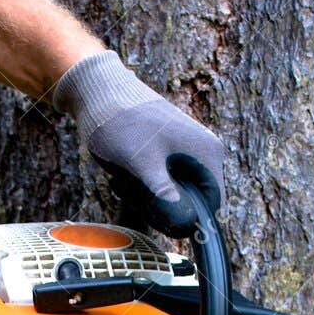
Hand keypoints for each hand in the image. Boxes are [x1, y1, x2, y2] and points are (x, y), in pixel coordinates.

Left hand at [53, 50, 224, 235]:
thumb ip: (164, 194)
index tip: (160, 218)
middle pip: (194, 202)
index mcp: (207, 154)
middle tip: (135, 196)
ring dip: (150, 197)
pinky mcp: (170, 151)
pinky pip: (164, 181)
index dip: (190, 219)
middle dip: (164, 207)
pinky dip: (145, 185)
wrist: (99, 90)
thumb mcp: (141, 163)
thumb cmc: (121, 121)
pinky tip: (125, 176)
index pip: (214, 206)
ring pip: (176, 194)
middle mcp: (204, 152)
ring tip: (126, 182)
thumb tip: (185, 224)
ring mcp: (187, 150)